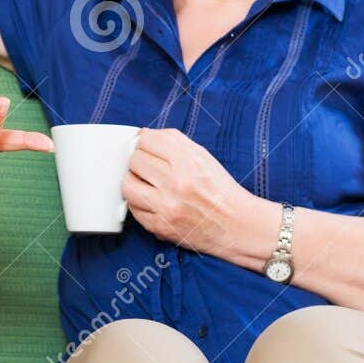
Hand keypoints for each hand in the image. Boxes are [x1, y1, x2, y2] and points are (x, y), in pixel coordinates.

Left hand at [122, 128, 249, 253]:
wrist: (236, 225)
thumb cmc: (219, 189)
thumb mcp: (203, 157)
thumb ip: (173, 141)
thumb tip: (143, 135)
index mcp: (188, 161)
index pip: (146, 140)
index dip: (146, 143)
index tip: (150, 149)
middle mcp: (176, 183)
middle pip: (135, 161)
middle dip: (140, 162)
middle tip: (151, 169)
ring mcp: (166, 207)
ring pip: (127, 186)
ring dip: (134, 183)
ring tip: (147, 185)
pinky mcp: (160, 227)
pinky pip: (133, 210)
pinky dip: (139, 204)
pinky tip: (153, 202)